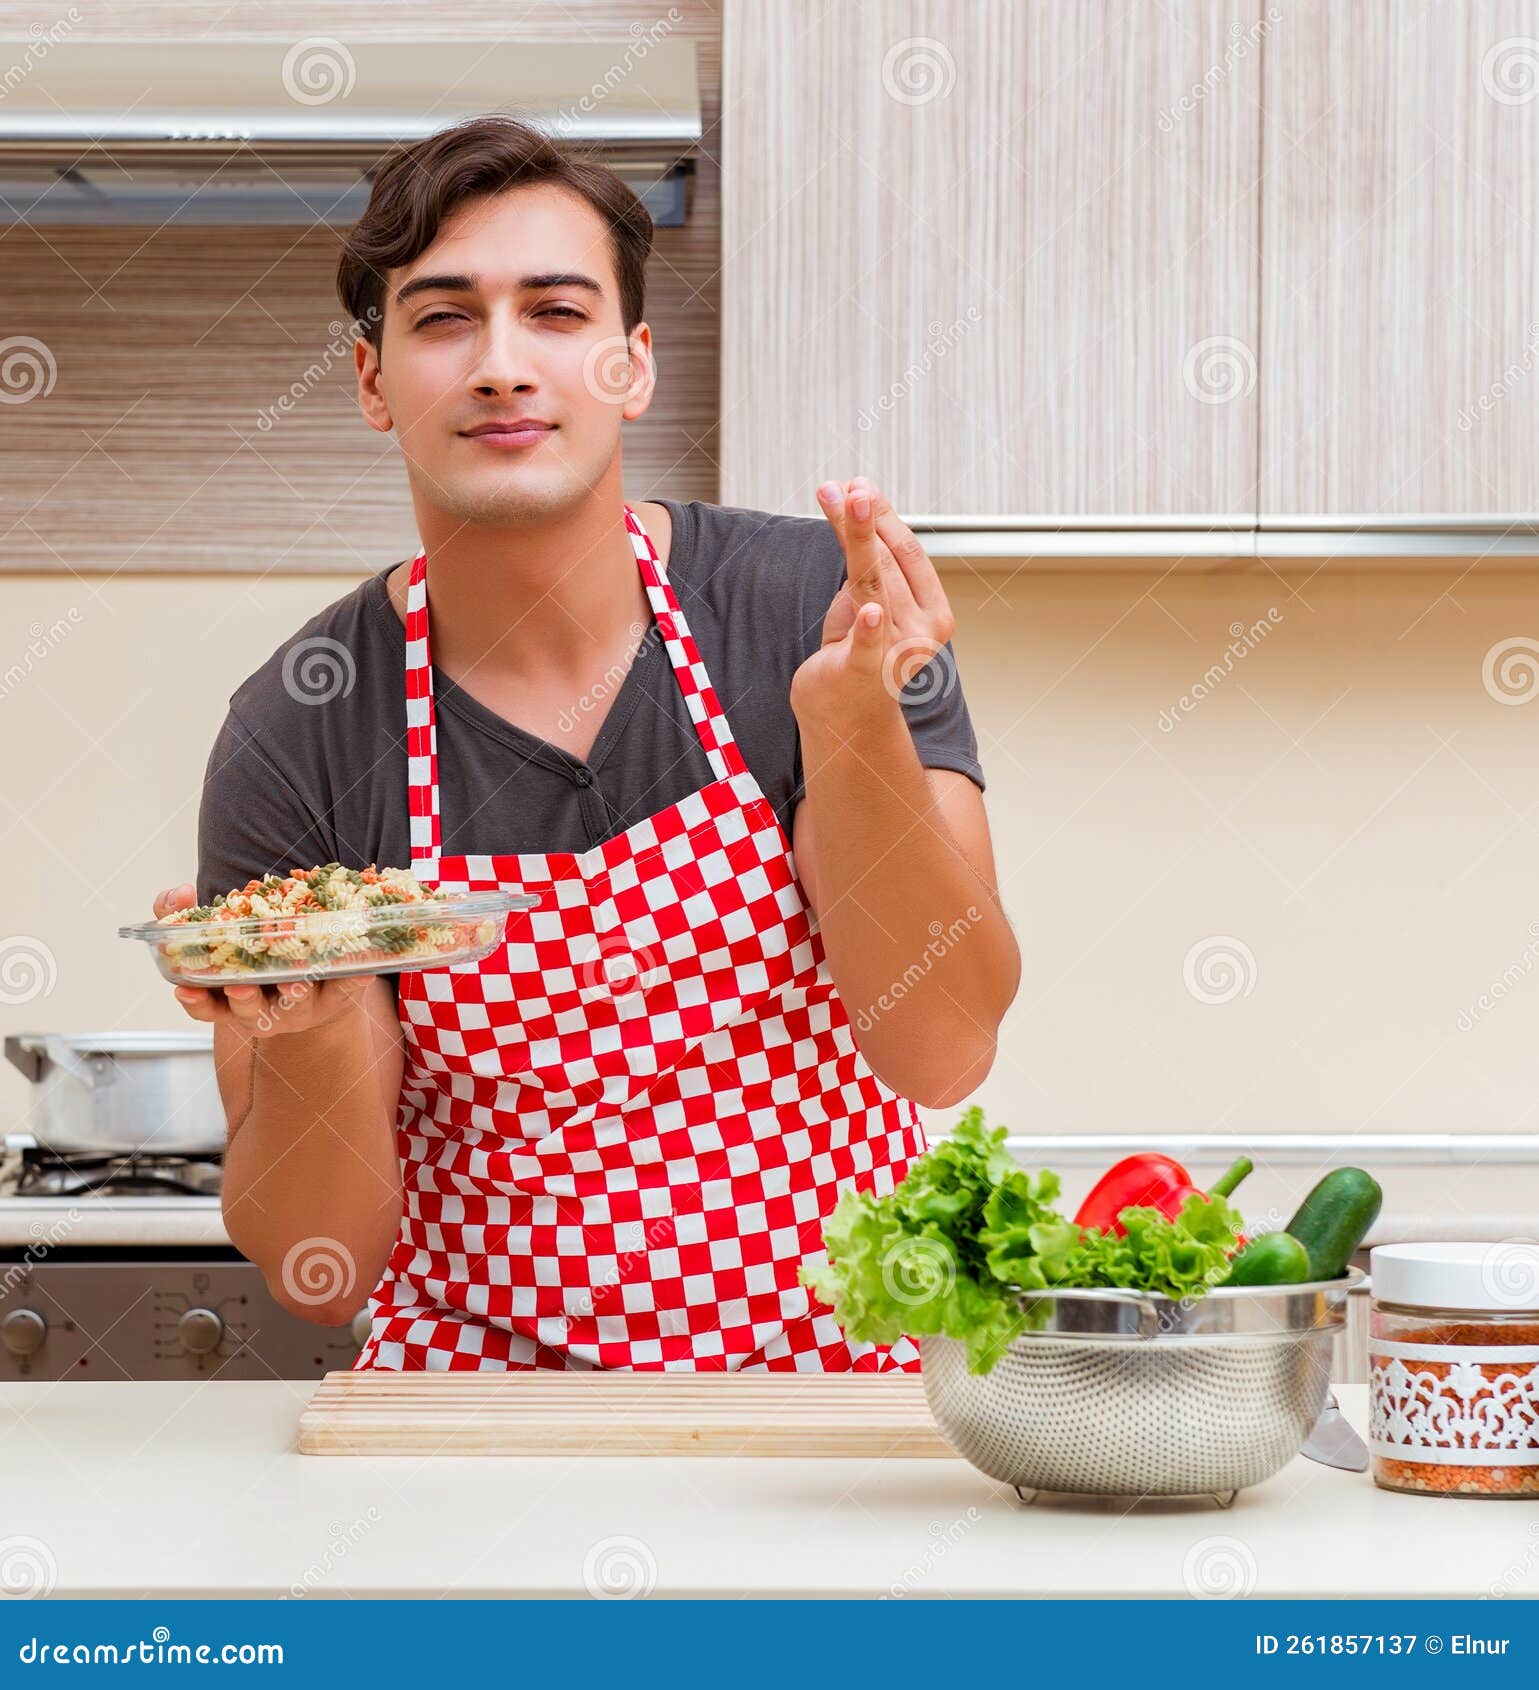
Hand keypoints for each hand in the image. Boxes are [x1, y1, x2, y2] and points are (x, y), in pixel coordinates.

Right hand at [156, 882, 375, 1039]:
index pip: (206, 1007)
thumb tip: (180, 892)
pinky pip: (344, 990)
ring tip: (296, 985)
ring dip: (293, 995)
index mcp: (229, 997)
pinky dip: (351, 981)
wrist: (309, 983)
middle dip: (244, 999)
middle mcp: (263, 1009)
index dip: (196, 1002)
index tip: (186, 990)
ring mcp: (300, 1006)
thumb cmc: (252, 954)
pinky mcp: (336, 997)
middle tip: (241, 986)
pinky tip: (361, 971)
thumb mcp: (216, 935)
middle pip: (249, 1010)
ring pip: (295, 1005)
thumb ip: (183, 915)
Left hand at [789, 476, 955, 732]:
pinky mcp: (863, 672)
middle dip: (861, 518)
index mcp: (933, 611)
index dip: (884, 516)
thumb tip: (855, 507)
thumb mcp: (865, 605)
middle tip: (840, 485)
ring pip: (870, 581)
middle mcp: (922, 629)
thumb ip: (868, 566)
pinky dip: (868, 629)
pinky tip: (869, 612)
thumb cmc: (857, 658)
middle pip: (886, 560)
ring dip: (854, 536)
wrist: (846, 721)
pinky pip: (868, 645)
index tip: (858, 485)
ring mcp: (895, 651)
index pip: (908, 552)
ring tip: (841, 499)